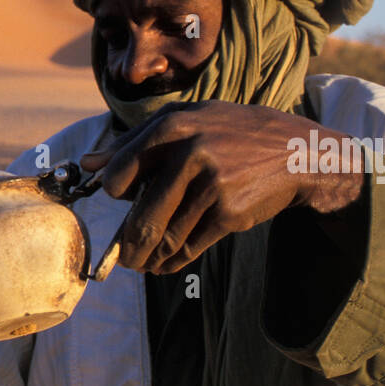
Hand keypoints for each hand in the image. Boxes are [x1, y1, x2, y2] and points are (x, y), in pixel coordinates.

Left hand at [79, 102, 364, 273]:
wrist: (296, 152)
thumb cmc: (231, 134)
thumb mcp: (187, 121)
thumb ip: (135, 141)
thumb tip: (88, 164)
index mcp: (171, 126)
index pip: (119, 175)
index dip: (117, 193)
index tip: (124, 200)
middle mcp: (189, 153)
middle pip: (141, 217)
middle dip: (129, 246)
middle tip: (125, 259)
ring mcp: (211, 185)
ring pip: (165, 237)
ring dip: (150, 258)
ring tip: (144, 264)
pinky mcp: (229, 213)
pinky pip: (190, 246)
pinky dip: (174, 261)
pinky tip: (168, 264)